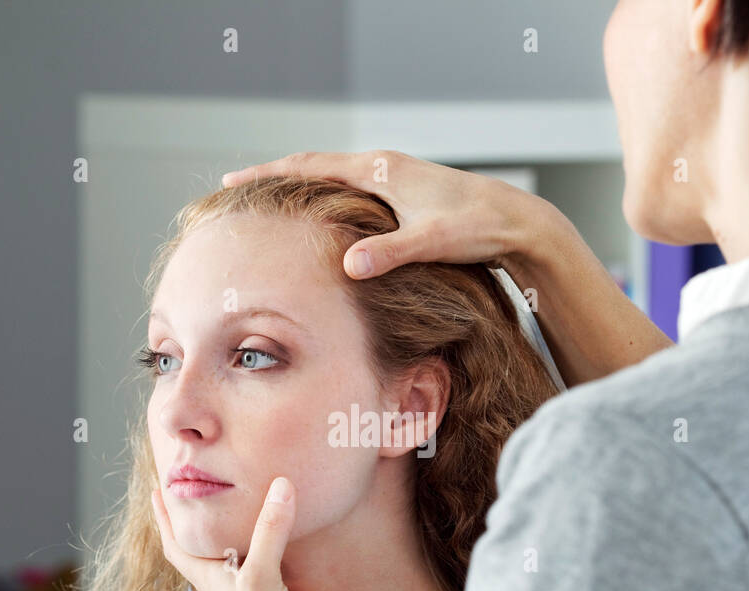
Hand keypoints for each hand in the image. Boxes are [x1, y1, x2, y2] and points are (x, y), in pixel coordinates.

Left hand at [150, 476, 336, 590]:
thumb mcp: (260, 578)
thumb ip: (269, 531)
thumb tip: (281, 484)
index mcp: (210, 581)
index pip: (177, 544)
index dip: (165, 517)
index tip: (158, 489)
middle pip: (202, 552)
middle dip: (196, 523)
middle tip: (197, 491)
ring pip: (235, 563)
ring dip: (232, 538)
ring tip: (238, 510)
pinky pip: (268, 575)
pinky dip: (270, 555)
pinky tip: (284, 546)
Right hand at [221, 149, 560, 278]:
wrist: (515, 222)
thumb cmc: (475, 227)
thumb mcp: (429, 242)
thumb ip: (388, 253)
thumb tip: (349, 266)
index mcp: (380, 170)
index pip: (310, 166)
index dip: (269, 175)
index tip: (233, 181)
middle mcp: (383, 167)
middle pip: (315, 166)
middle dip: (275, 179)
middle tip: (238, 191)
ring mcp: (394, 179)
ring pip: (333, 179)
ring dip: (301, 189)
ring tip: (271, 205)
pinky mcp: (404, 196)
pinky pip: (351, 192)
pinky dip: (327, 201)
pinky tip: (321, 221)